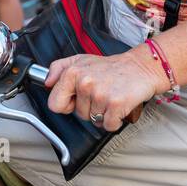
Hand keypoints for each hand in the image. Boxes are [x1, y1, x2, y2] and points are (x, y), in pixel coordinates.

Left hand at [45, 49, 160, 131]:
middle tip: (100, 93)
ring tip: (109, 97)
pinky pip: (108, 126)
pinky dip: (114, 121)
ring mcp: (100, 94)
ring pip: (93, 121)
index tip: (77, 98)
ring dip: (102, 114)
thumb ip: (58, 68)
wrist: (140, 68)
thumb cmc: (111, 68)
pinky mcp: (116, 104)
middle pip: (77, 114)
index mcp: (72, 72)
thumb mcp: (80, 60)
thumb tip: (47, 83)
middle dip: (89, 108)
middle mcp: (85, 82)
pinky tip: (117, 106)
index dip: (66, 105)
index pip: (55, 104)